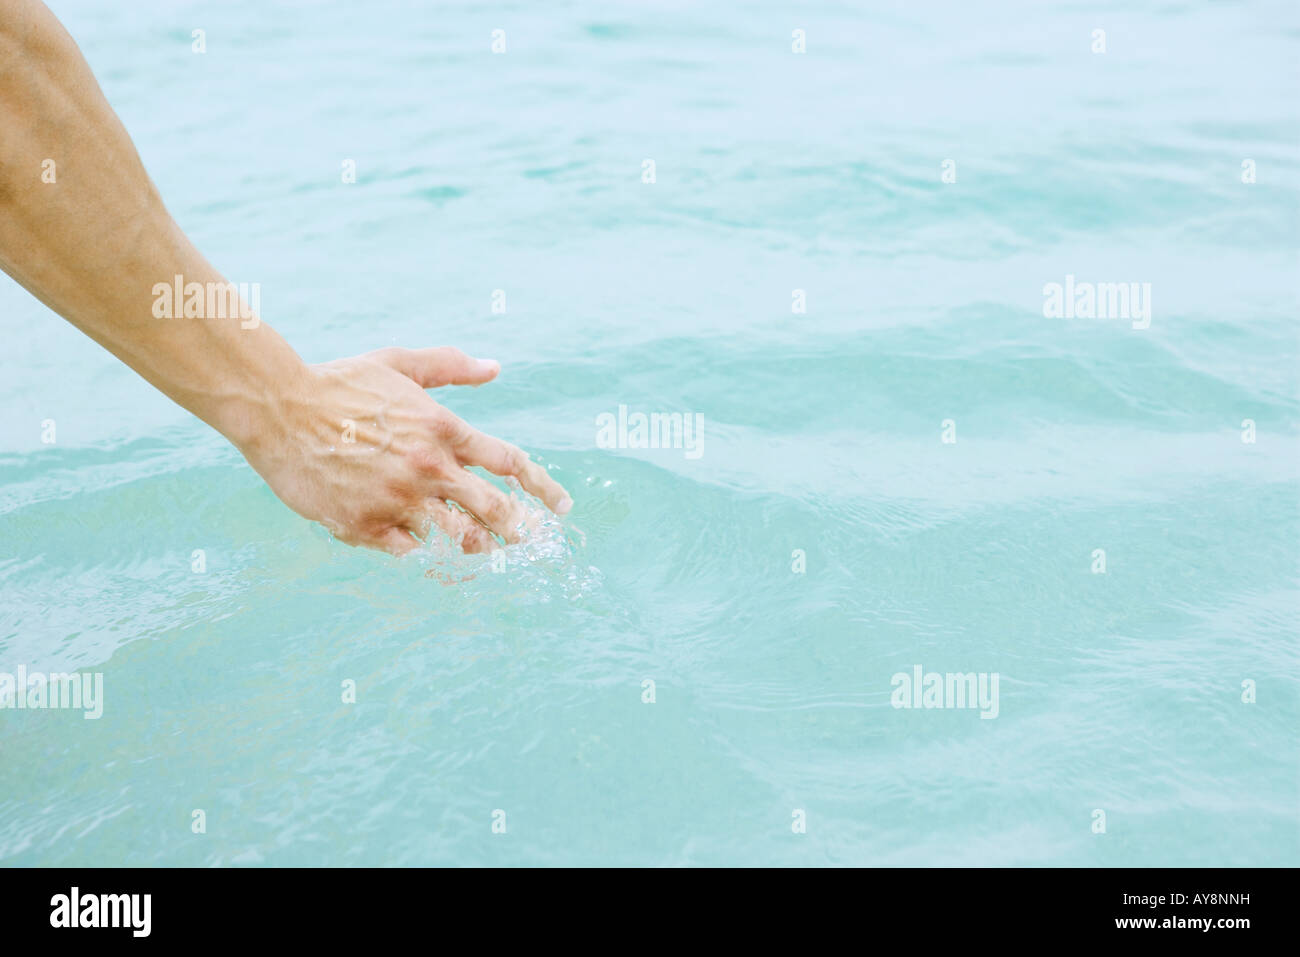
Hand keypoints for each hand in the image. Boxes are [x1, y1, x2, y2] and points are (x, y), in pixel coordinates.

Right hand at [236, 346, 570, 554]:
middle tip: (533, 544)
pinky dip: (425, 555)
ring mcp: (398, 500)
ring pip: (458, 539)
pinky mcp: (366, 526)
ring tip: (487, 554)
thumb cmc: (340, 382)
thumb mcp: (399, 363)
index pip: (510, 463)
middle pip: (495, 510)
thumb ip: (450, 366)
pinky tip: (433, 558)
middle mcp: (429, 468)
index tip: (562, 506)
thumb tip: (496, 368)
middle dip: (521, 531)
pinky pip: (411, 553)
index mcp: (443, 429)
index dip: (543, 487)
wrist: (277, 408)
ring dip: (479, 549)